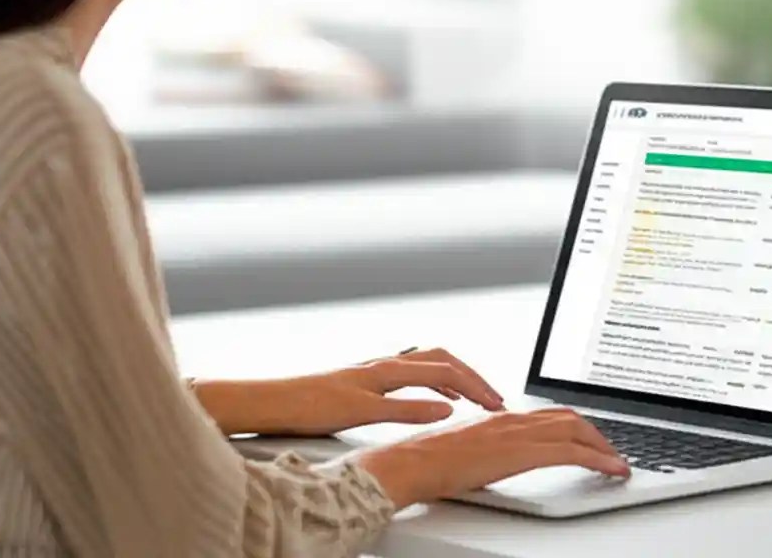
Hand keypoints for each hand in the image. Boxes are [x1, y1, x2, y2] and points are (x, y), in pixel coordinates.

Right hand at [194, 348, 504, 435]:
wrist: (271, 402)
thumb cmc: (313, 404)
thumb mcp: (367, 402)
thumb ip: (402, 401)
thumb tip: (441, 407)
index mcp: (388, 367)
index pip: (441, 363)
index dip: (472, 376)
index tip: (494, 396)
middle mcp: (383, 365)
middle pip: (443, 359)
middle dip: (477, 376)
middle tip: (500, 398)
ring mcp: (370, 377)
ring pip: (429, 368)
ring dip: (463, 382)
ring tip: (486, 401)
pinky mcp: (355, 398)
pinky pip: (396, 396)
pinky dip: (425, 401)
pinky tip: (445, 411)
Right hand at [355, 408, 631, 508]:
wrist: (410, 463)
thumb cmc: (426, 461)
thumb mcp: (464, 451)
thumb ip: (485, 450)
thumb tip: (493, 460)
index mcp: (500, 418)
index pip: (549, 415)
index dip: (575, 426)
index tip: (588, 439)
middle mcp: (513, 418)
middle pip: (568, 418)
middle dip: (595, 434)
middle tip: (610, 452)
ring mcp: (519, 432)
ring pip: (576, 429)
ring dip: (602, 445)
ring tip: (616, 463)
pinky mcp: (522, 451)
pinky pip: (572, 452)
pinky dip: (599, 459)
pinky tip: (612, 470)